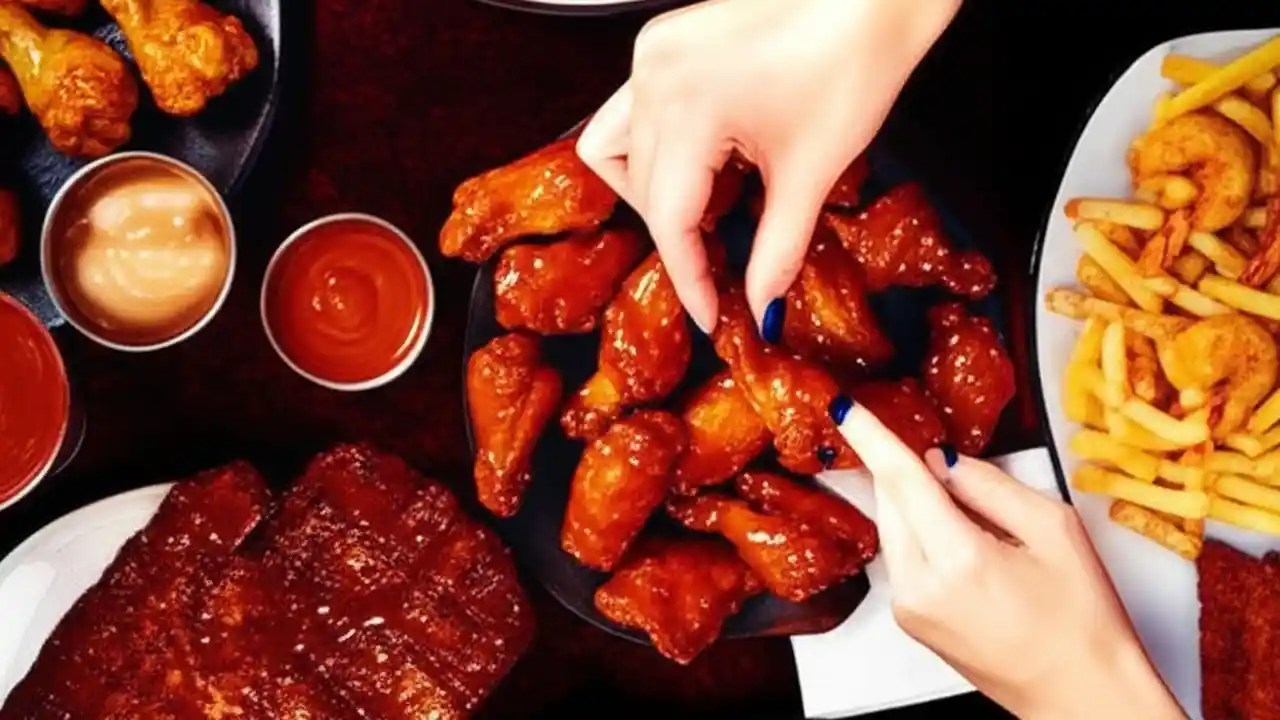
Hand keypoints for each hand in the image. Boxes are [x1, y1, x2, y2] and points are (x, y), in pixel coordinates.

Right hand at [576, 0, 959, 331]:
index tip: (710, 314)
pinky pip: (634, 111)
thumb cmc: (855, 61)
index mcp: (687, 106)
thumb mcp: (813, 170)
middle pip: (637, 188)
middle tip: (725, 259)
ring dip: (652, 188)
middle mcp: (654, 76)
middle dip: (680, 233)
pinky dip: (663, 147)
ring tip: (711, 200)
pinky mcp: (663, 42)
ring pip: (612, 146)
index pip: (668, 217)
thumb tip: (761, 307)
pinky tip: (710, 156)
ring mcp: (652, 54)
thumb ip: (777, 250)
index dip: (690, 276)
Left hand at [829, 396, 1183, 719]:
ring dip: (918, 506)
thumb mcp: (1054, 530)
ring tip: (981, 523)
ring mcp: (908, 608)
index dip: (869, 436)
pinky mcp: (909, 620)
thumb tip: (942, 462)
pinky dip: (923, 536)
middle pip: (890, 502)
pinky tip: (969, 548)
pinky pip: (902, 556)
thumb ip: (989, 485)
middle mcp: (919, 587)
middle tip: (951, 465)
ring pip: (893, 528)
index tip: (844, 407)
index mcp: (957, 559)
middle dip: (909, 472)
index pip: (899, 480)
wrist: (1081, 695)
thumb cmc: (1082, 622)